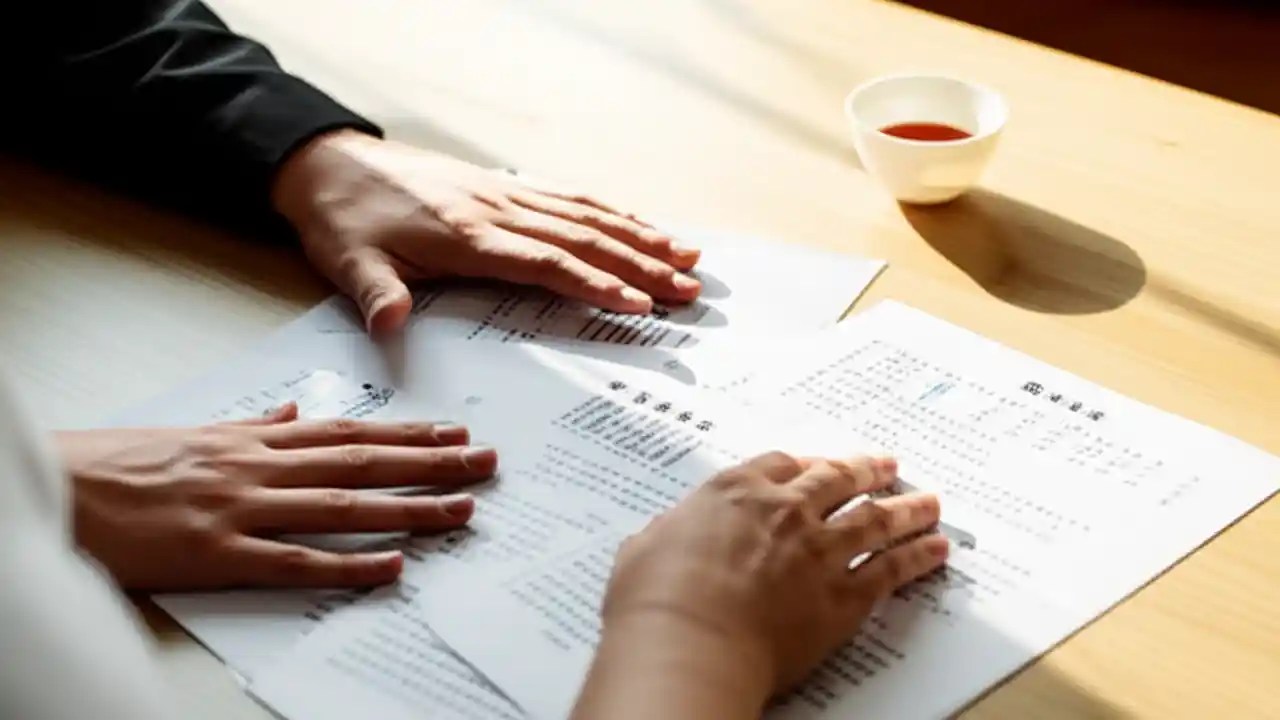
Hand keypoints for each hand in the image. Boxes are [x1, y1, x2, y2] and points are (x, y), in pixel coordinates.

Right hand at [61, 403, 496, 590]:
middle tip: (484, 463)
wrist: (60, 486)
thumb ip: (254, 426)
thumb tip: (296, 411)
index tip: (453, 432)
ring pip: (342, 507)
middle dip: (429, 464)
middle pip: (361, 463)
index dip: (406, 433)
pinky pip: (294, 561)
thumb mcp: (197, 433)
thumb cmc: (123, 463)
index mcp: (255, 440)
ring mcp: (241, 509)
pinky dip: (347, 565)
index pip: (348, 433)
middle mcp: (259, 467)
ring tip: (461, 510)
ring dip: (408, 509)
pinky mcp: (218, 554)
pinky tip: (392, 568)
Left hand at [271, 131, 702, 335]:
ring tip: (686, 256)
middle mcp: (497, 209)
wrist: (329, 163)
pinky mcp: (503, 185)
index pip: (546, 262)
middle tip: (688, 290)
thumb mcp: (349, 263)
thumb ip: (377, 295)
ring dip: (639, 235)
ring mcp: (504, 193)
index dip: (596, 283)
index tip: (639, 305)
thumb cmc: (343, 218)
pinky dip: (609, 209)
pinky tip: (639, 220)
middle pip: (583, 237)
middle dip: (640, 265)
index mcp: (467, 236)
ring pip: (585, 213)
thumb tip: (391, 327)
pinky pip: (567, 195)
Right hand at [583, 453, 945, 717]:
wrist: (690, 644)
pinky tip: (935, 551)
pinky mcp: (841, 598)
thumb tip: (664, 535)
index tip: (818, 465)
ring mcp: (818, 552)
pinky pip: (890, 570)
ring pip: (875, 520)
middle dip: (866, 471)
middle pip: (838, 480)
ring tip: (930, 503)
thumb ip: (666, 534)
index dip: (805, 463)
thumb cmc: (656, 601)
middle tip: (887, 466)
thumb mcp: (643, 548)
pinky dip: (916, 558)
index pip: (780, 464)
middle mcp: (784, 511)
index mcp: (735, 492)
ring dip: (907, 509)